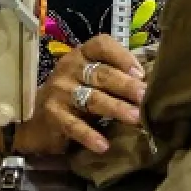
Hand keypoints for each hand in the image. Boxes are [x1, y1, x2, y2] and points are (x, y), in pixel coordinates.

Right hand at [18, 35, 145, 155]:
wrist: (38, 120)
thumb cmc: (75, 95)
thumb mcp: (93, 79)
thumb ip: (116, 76)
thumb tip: (153, 83)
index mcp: (82, 54)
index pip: (101, 45)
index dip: (122, 57)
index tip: (141, 73)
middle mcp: (69, 67)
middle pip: (101, 74)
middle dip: (126, 85)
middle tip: (146, 97)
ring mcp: (59, 90)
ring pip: (91, 98)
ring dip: (115, 108)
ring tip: (135, 118)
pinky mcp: (52, 114)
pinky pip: (73, 125)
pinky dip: (89, 135)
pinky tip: (103, 145)